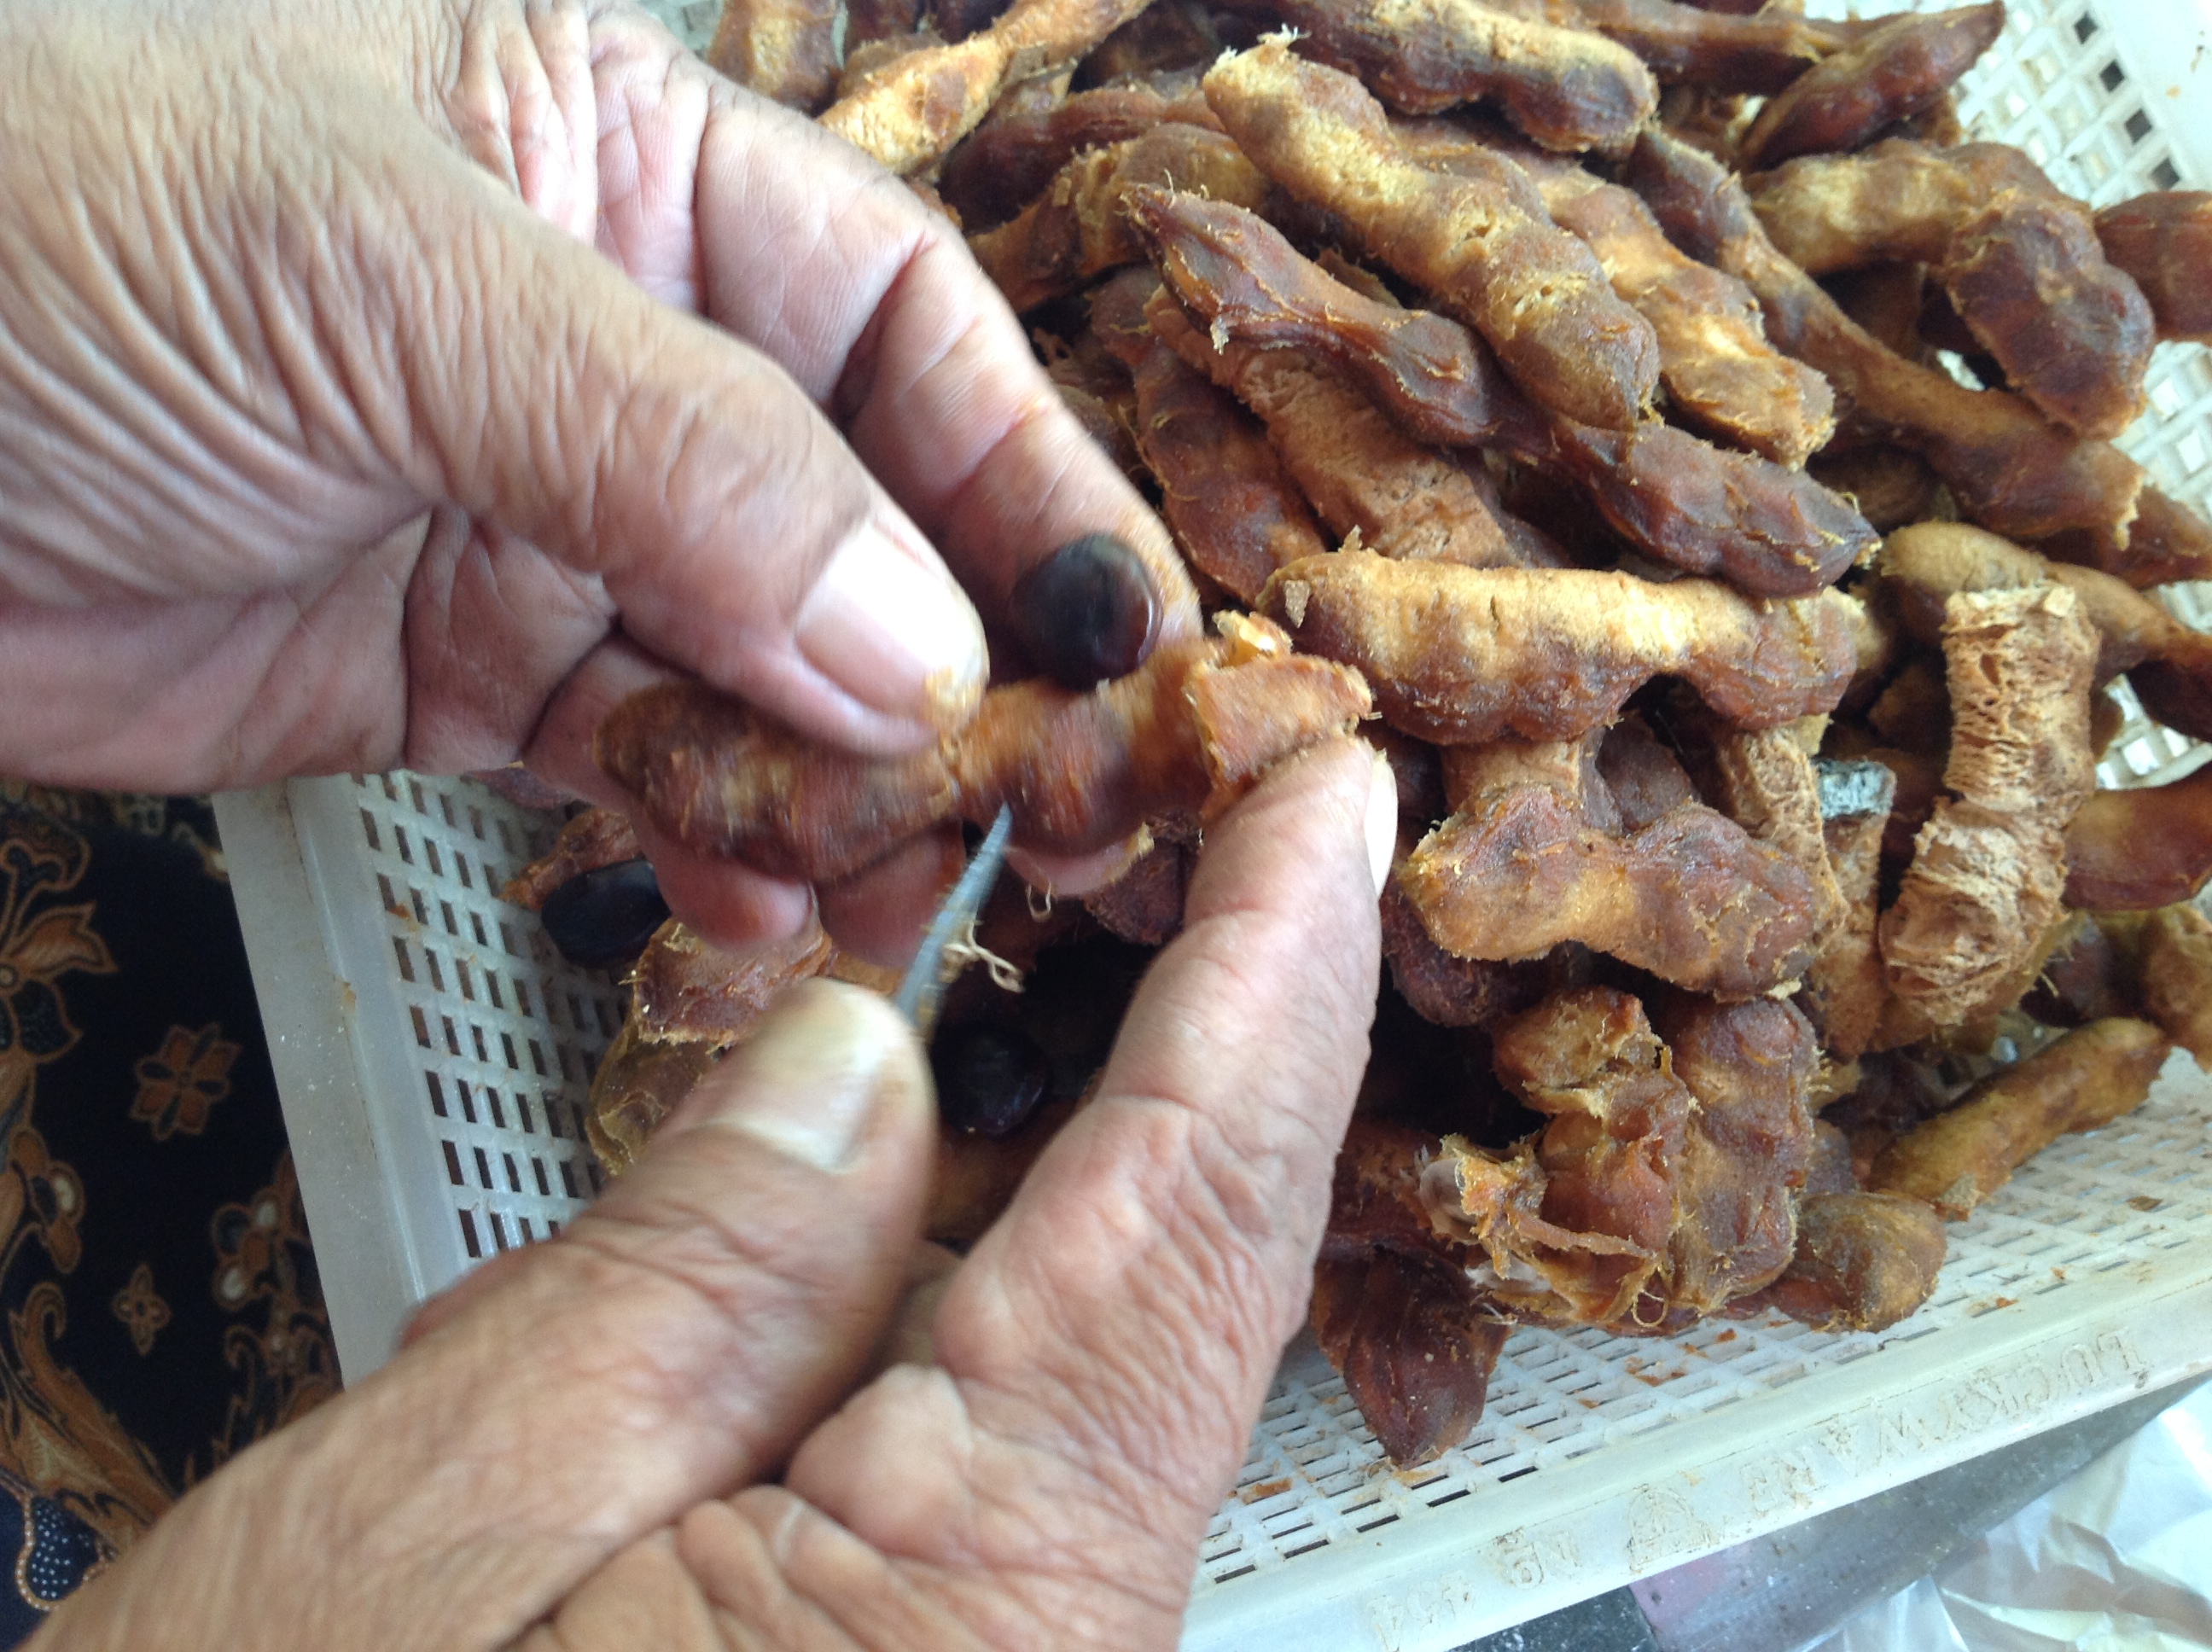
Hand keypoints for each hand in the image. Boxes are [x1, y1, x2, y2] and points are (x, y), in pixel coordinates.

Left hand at [0, 0, 1195, 958]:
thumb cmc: (38, 232)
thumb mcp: (390, 282)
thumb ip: (681, 459)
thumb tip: (919, 651)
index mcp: (622, 166)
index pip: (900, 326)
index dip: (1026, 477)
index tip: (1122, 635)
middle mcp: (611, 348)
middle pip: (862, 517)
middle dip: (963, 666)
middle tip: (1063, 812)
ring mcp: (538, 526)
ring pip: (766, 671)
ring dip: (849, 786)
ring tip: (916, 888)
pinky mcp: (459, 680)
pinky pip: (640, 772)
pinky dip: (712, 849)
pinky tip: (757, 915)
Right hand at [30, 740, 1394, 1651]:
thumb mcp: (453, 1517)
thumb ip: (700, 1268)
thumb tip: (866, 1050)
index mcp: (980, 1602)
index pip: (1193, 1209)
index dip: (1270, 969)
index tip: (1323, 790)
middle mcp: (1051, 1638)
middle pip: (1189, 1261)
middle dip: (1213, 1015)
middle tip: (1194, 800)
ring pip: (1098, 1320)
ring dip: (1076, 1119)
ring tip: (1039, 931)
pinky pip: (1002, 1406)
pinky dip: (969, 1246)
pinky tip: (893, 1161)